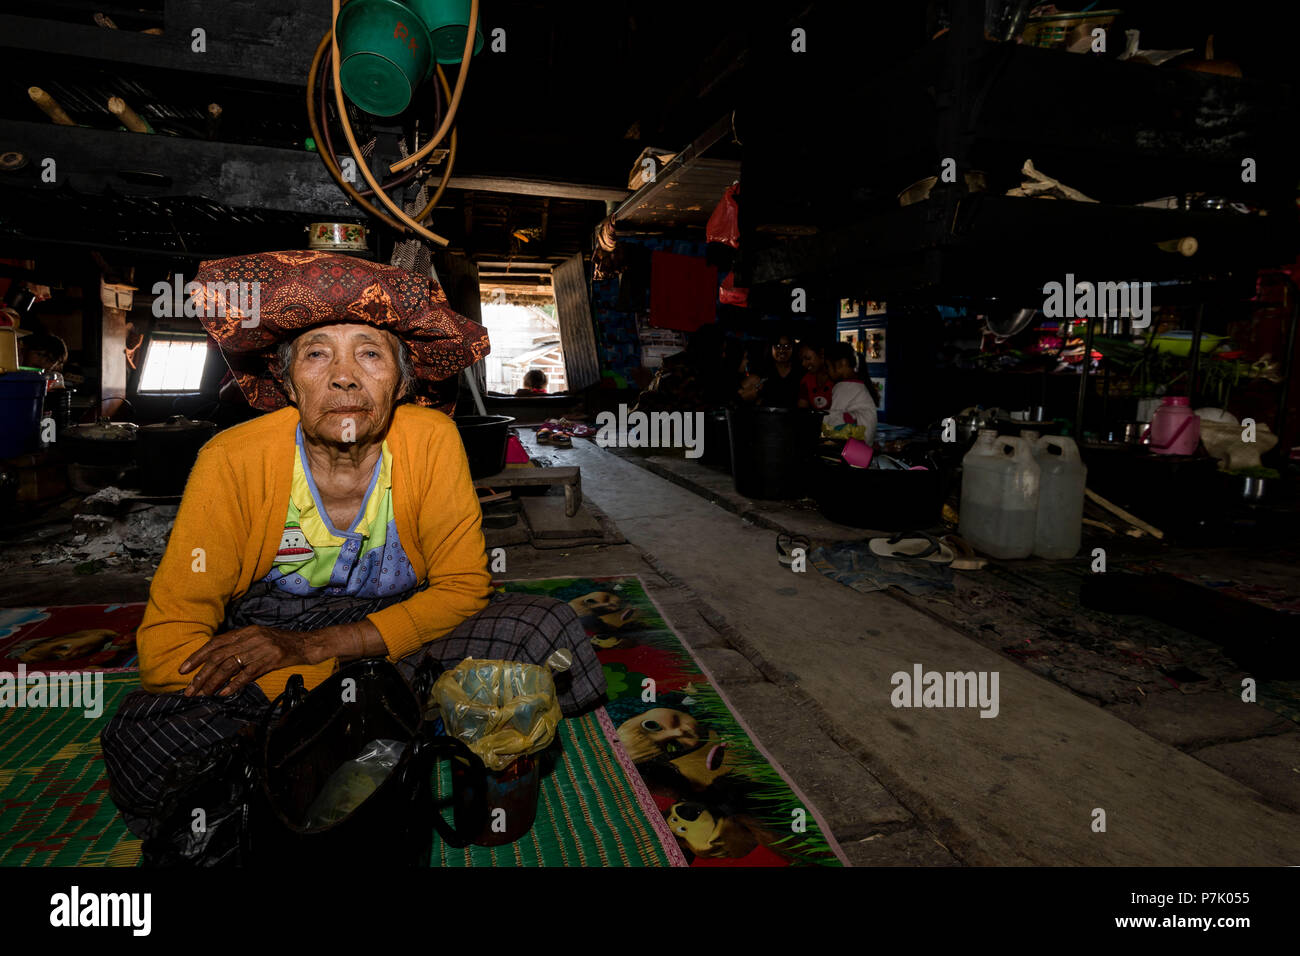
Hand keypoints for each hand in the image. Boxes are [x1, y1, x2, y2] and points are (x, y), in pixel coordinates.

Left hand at [179, 626, 314, 697]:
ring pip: (229, 666)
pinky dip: (234, 683)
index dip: (197, 656)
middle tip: (189, 690)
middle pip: (218, 656)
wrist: (308, 644)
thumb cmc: (282, 645)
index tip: (183, 670)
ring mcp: (261, 648)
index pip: (215, 643)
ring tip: (203, 694)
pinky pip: (248, 673)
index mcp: (246, 631)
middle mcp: (251, 637)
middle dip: (200, 674)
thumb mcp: (259, 641)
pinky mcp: (272, 659)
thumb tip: (217, 664)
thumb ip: (240, 648)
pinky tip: (225, 692)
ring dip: (213, 682)